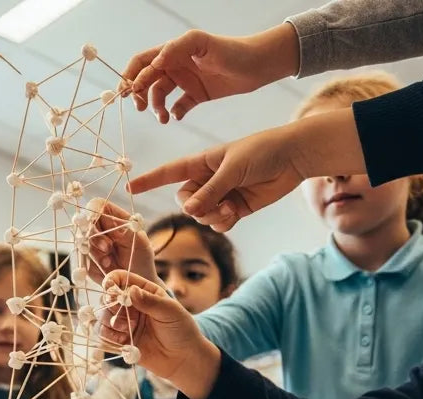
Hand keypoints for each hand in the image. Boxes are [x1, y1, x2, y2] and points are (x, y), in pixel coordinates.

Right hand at [85, 198, 158, 281]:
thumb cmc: (139, 257)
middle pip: (83, 223)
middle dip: (95, 237)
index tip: (95, 224)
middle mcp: (97, 227)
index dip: (92, 213)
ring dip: (95, 254)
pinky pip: (81, 259)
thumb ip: (122, 228)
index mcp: (111, 216)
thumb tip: (106, 218)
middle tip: (108, 249)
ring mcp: (88, 243)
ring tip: (110, 263)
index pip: (96, 205)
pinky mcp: (84, 259)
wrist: (135, 281)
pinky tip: (105, 269)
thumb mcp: (138, 241)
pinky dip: (93, 266)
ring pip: (81, 242)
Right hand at [99, 270, 219, 398]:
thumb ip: (150, 301)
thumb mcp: (170, 311)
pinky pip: (103, 334)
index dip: (112, 281)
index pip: (121, 279)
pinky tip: (122, 341)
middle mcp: (131, 305)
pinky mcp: (120, 339)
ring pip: (102, 316)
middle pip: (107, 297)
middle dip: (110, 306)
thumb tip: (131, 290)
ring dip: (109, 322)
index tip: (109, 287)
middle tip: (122, 317)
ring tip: (125, 331)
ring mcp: (124, 322)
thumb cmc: (181, 330)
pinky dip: (108, 336)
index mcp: (143, 291)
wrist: (183, 359)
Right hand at [125, 24, 299, 122]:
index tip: (128, 92)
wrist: (259, 66)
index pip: (143, 61)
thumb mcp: (203, 43)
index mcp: (173, 51)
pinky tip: (177, 116)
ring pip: (160, 96)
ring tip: (163, 118)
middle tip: (140, 107)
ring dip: (156, 108)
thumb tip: (154, 63)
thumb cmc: (233, 50)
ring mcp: (186, 81)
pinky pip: (179, 106)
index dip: (131, 75)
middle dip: (139, 94)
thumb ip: (177, 48)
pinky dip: (174, 113)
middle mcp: (176, 65)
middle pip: (147, 80)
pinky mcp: (198, 95)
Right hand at [128, 108, 363, 231]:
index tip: (129, 187)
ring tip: (231, 208)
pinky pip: (218, 223)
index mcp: (202, 162)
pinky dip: (223, 223)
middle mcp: (208, 179)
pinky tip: (236, 213)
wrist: (293, 158)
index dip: (149, 180)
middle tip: (215, 204)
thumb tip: (188, 211)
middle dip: (196, 207)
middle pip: (185, 200)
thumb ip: (211, 191)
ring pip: (202, 216)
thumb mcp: (233, 169)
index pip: (169, 172)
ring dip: (212, 217)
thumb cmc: (262, 152)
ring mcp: (221, 195)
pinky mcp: (236, 208)